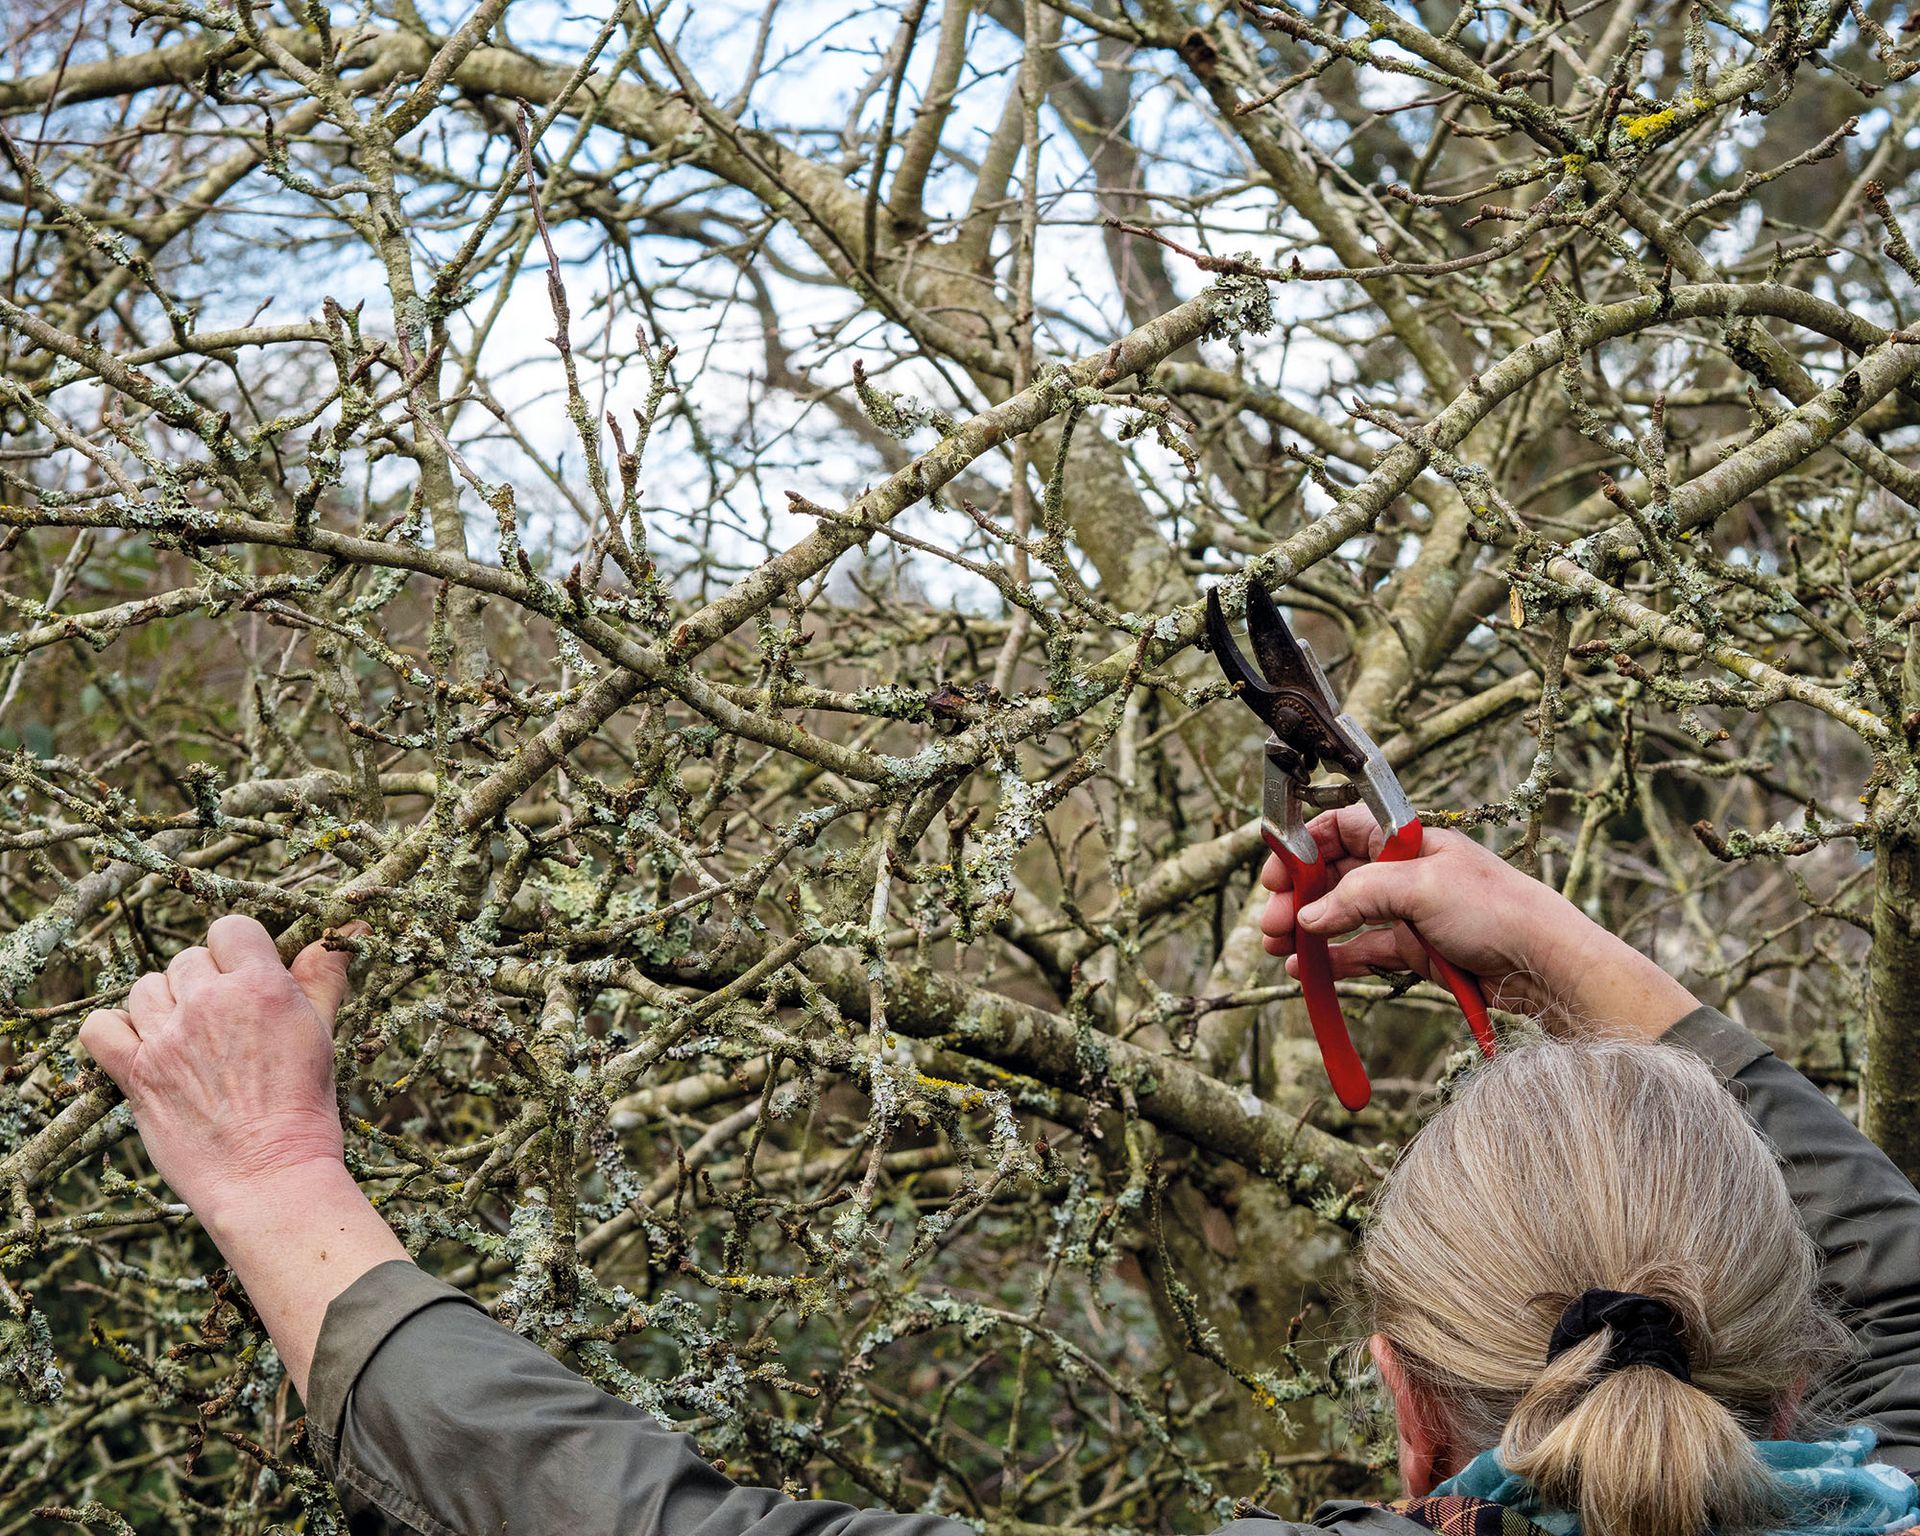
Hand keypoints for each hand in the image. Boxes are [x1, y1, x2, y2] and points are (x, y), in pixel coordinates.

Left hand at [76, 915, 368, 1225]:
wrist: (271, 1176)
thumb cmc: (305, 1107)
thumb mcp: (322, 1032)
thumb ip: (324, 973)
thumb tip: (351, 923)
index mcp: (259, 987)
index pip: (231, 929)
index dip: (239, 951)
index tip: (247, 978)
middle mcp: (208, 1004)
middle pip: (187, 959)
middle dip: (205, 983)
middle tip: (226, 1022)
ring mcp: (167, 1039)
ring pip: (145, 988)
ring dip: (164, 1005)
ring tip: (188, 1036)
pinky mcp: (135, 1075)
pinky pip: (100, 1028)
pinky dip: (114, 1030)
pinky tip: (141, 1044)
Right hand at [1257, 804, 1697, 1036]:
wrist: (1544, 964)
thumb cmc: (1496, 910)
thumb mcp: (1421, 888)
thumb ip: (1359, 897)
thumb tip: (1310, 917)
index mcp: (1406, 840)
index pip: (1341, 827)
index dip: (1304, 845)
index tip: (1276, 872)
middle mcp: (1403, 871)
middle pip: (1334, 874)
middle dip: (1298, 895)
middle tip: (1271, 921)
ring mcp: (1408, 912)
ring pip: (1343, 915)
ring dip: (1308, 930)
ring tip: (1278, 948)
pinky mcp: (1414, 949)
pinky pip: (1362, 950)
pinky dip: (1334, 960)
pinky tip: (1308, 971)